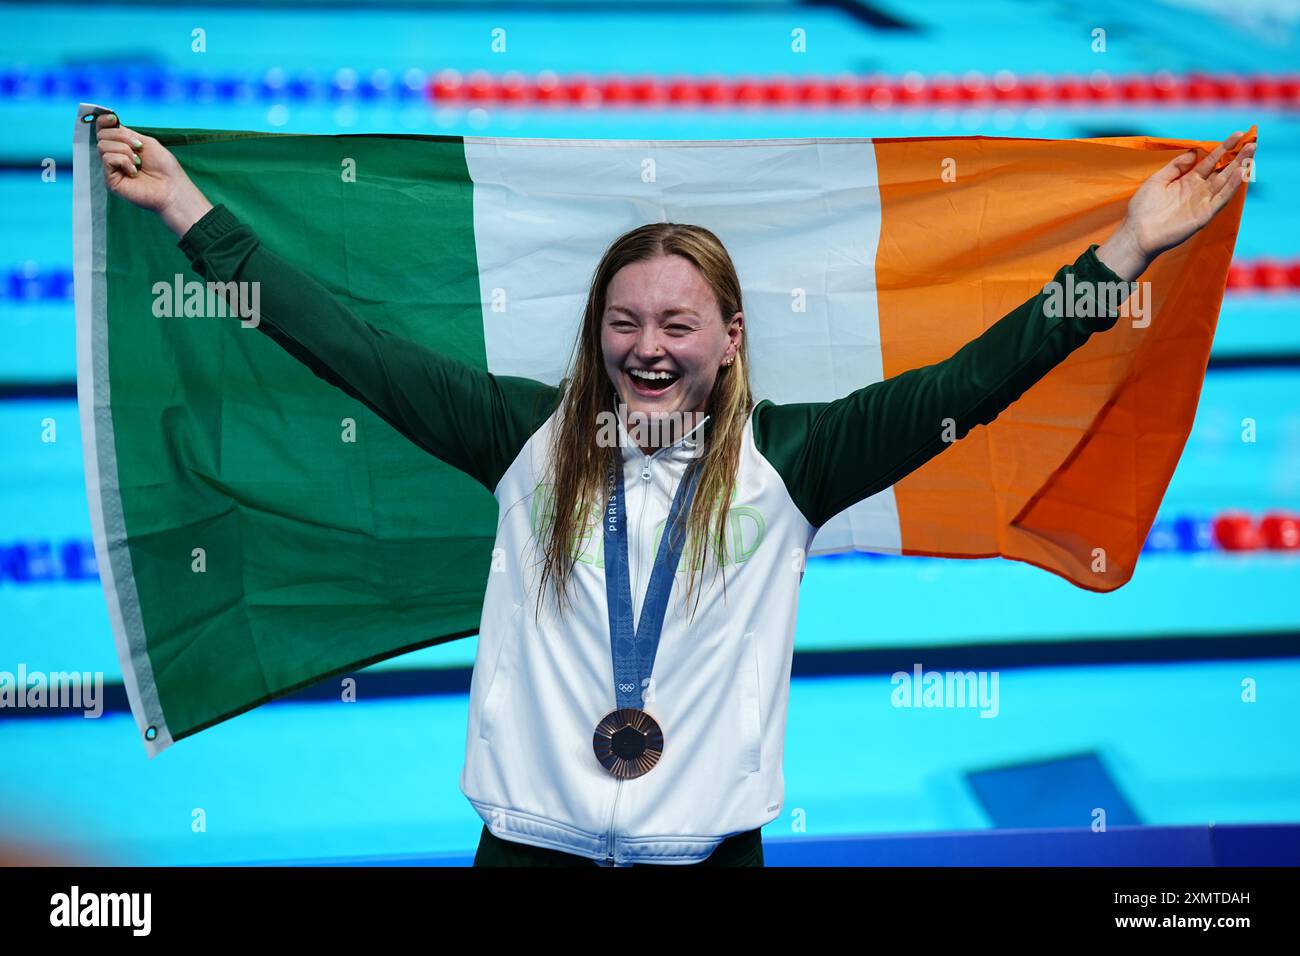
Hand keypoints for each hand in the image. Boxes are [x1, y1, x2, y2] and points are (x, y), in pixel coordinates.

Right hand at [94, 111, 212, 237]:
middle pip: (102, 135)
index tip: (113, 118)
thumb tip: (110, 122)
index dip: (104, 120)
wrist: (172, 188)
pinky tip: (134, 172)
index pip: (104, 129)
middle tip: (139, 147)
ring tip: (139, 162)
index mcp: (122, 146)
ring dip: (124, 150)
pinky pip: (107, 159)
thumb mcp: (146, 142)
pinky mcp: (110, 180)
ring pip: (103, 145)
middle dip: (122, 137)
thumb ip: (126, 133)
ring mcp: (111, 168)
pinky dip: (123, 161)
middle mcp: (114, 156)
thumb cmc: (164, 167)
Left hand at [1097, 131, 1254, 280]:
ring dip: (1239, 167)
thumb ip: (1175, 166)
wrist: (1137, 234)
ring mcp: (1202, 203)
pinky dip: (1231, 186)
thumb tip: (1193, 152)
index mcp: (1188, 181)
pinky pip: (1221, 199)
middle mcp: (1198, 191)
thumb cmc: (1143, 208)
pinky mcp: (1204, 215)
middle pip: (1222, 170)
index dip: (1223, 148)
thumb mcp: (1157, 180)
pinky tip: (1240, 173)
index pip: (1210, 162)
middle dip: (1237, 156)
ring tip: (1251, 151)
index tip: (1236, 134)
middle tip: (1251, 141)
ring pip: (1226, 182)